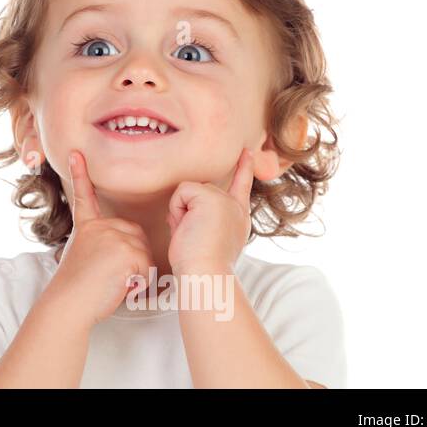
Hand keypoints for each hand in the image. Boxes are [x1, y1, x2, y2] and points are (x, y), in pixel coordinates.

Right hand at [42, 150, 157, 326]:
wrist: (70, 302)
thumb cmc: (79, 290)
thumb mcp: (85, 257)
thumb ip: (104, 244)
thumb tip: (127, 251)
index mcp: (87, 227)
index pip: (84, 197)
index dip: (80, 174)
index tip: (76, 154)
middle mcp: (100, 227)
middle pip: (136, 236)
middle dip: (134, 259)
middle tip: (111, 276)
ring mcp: (114, 236)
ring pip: (145, 253)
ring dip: (137, 273)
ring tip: (113, 282)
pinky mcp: (127, 250)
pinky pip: (148, 268)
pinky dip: (139, 282)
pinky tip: (119, 285)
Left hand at [167, 147, 254, 275]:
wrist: (206, 275)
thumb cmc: (199, 266)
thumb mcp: (205, 238)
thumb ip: (201, 218)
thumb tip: (185, 210)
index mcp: (237, 218)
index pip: (241, 187)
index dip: (244, 168)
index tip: (249, 152)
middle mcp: (235, 207)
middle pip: (197, 192)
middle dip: (186, 212)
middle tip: (193, 238)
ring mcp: (225, 200)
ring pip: (188, 192)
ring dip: (181, 213)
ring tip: (192, 235)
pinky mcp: (211, 197)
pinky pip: (181, 193)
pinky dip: (177, 211)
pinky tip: (188, 227)